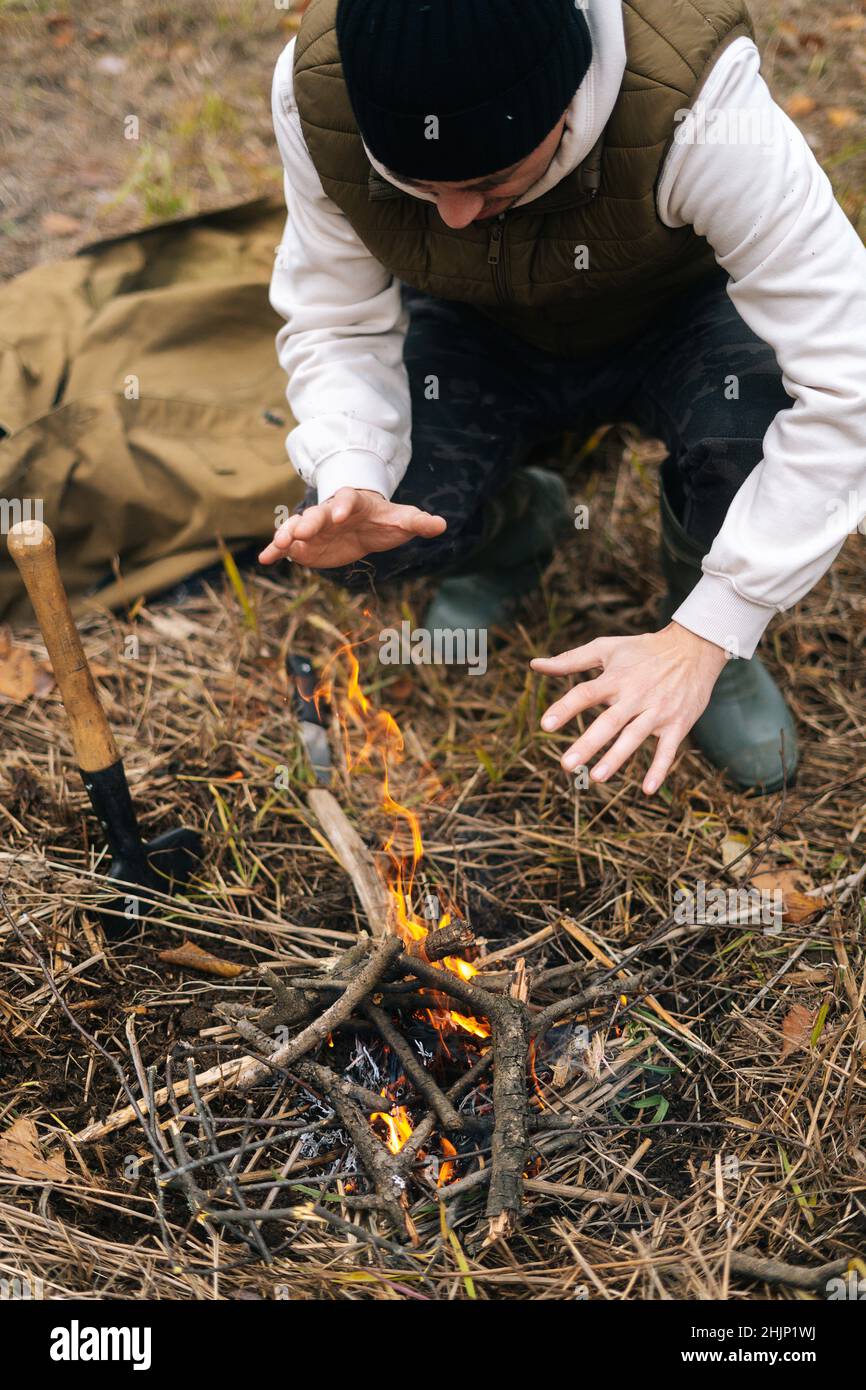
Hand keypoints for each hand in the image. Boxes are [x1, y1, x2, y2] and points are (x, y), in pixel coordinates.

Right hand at [258, 488, 446, 568]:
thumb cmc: (385, 519)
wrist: (366, 526)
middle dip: (309, 521)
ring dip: (288, 534)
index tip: (340, 513)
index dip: (343, 505)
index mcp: (354, 503)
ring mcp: (316, 527)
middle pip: (318, 513)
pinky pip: (289, 546)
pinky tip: (266, 558)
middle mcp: (330, 512)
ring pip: (299, 527)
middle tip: (300, 531)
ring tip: (279, 544)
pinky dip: (277, 550)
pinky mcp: (306, 544)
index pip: (348, 499)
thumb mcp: (403, 520)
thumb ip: (418, 522)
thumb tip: (441, 524)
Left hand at [531, 622, 729, 795]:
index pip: (585, 693)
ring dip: (617, 758)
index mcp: (616, 678)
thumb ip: (570, 660)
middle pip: (608, 721)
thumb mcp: (606, 648)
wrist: (694, 648)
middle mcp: (636, 695)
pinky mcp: (678, 724)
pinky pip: (668, 750)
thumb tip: (534, 665)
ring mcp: (658, 711)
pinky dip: (660, 769)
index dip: (566, 708)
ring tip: (597, 777)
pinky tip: (648, 789)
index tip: (545, 725)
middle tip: (566, 764)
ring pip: (635, 736)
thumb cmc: (644, 649)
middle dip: (588, 743)